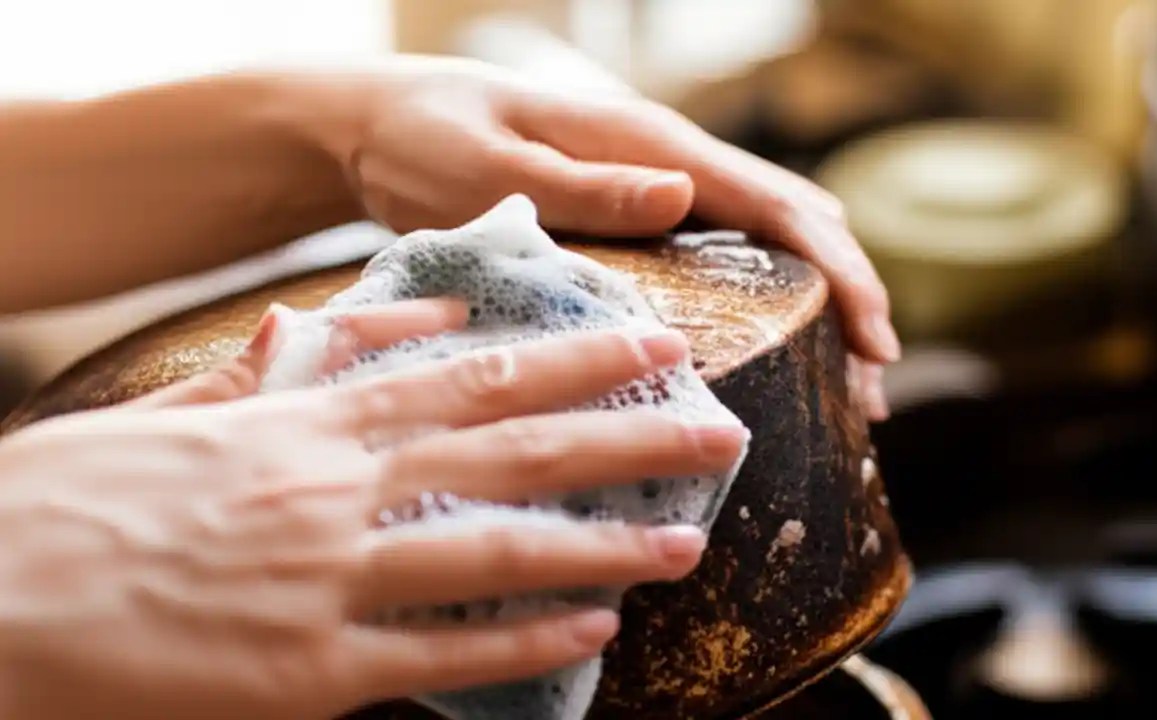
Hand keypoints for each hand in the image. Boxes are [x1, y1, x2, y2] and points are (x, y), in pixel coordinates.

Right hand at [0, 300, 745, 719]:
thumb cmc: (71, 506)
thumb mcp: (171, 411)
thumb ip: (275, 368)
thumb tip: (351, 316)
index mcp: (305, 424)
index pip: (470, 376)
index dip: (572, 359)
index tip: (648, 343)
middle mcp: (335, 492)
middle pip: (511, 450)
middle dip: (625, 435)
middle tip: (713, 426)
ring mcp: (328, 583)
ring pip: (497, 549)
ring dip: (603, 543)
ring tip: (684, 538)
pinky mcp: (308, 675)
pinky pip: (439, 655)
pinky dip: (521, 642)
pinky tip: (591, 631)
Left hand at [296, 56, 898, 419]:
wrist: (378, 126)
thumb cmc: (424, 141)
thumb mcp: (492, 167)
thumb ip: (584, 185)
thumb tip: (683, 194)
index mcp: (650, 144)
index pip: (777, 204)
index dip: (839, 272)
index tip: (876, 341)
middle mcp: (668, 162)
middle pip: (794, 224)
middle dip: (849, 300)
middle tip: (873, 392)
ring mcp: (655, 189)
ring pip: (768, 246)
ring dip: (817, 310)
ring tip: (845, 392)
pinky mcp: (635, 217)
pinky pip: (725, 259)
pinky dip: (768, 308)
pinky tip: (774, 359)